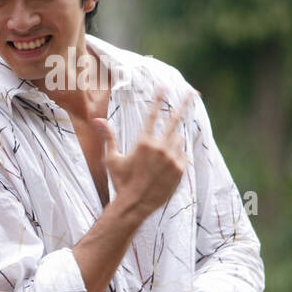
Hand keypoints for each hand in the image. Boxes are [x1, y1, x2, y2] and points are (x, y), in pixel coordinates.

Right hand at [94, 90, 192, 218]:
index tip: (164, 87)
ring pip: (178, 141)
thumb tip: (97, 119)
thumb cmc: (120, 181)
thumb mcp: (111, 159)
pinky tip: (166, 167)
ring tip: (161, 155)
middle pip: (176, 121)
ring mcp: (172, 158)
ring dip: (173, 142)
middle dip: (185, 105)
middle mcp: (160, 147)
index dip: (158, 100)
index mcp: (143, 142)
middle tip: (193, 93)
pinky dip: (177, 157)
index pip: (152, 116)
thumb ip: (108, 137)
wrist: (134, 205)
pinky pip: (183, 156)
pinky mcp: (181, 169)